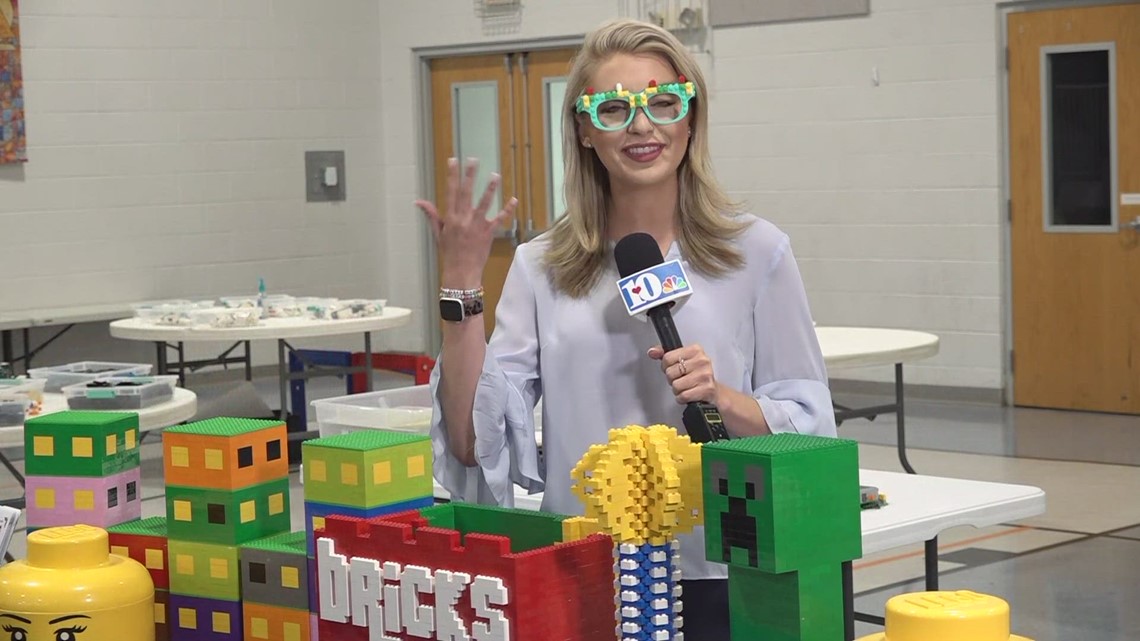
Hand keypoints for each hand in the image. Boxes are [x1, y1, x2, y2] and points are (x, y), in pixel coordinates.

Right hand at [414, 158, 517, 286]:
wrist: (462, 272)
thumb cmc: (449, 253)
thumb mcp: (437, 233)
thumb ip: (431, 214)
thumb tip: (419, 201)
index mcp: (450, 218)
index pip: (450, 192)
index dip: (452, 175)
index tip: (453, 160)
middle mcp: (463, 219)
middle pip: (466, 193)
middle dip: (469, 176)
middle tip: (473, 160)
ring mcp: (476, 226)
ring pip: (484, 203)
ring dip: (490, 189)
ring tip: (495, 175)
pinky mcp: (488, 233)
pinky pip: (499, 219)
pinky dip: (507, 210)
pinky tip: (514, 199)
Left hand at [648, 344, 718, 405]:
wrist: (713, 391)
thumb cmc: (696, 375)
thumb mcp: (682, 360)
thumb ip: (665, 355)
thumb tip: (652, 352)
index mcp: (695, 350)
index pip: (667, 357)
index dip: (666, 366)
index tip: (674, 368)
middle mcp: (702, 361)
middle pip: (670, 372)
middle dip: (672, 379)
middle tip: (681, 379)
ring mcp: (705, 375)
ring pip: (675, 385)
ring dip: (677, 390)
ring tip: (686, 387)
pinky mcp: (706, 389)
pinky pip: (683, 396)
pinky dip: (682, 398)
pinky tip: (689, 394)